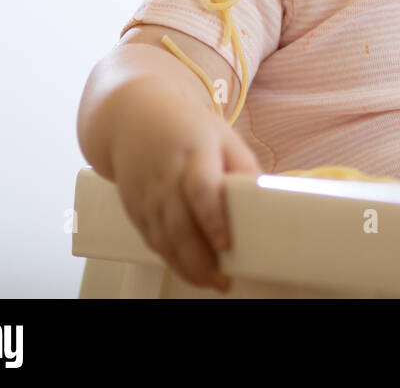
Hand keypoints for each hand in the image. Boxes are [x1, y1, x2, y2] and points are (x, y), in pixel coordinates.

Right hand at [108, 88, 260, 291]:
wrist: (133, 117)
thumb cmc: (188, 129)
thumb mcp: (224, 137)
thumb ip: (245, 167)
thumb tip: (266, 200)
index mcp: (194, 152)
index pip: (201, 187)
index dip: (213, 218)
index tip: (226, 242)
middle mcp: (166, 175)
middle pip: (180, 223)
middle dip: (200, 257)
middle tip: (223, 278)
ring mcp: (146, 194)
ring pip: (163, 239)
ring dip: (187, 266)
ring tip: (213, 281)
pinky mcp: (134, 208)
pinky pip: (152, 241)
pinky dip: (172, 260)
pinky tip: (191, 271)